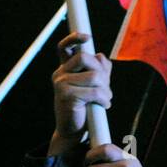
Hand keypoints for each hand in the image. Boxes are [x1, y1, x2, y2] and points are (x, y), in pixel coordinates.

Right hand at [50, 33, 111, 155]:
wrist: (75, 130)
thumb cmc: (86, 106)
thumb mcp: (95, 85)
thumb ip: (100, 69)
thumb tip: (100, 55)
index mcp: (66, 69)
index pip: (65, 48)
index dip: (74, 38)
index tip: (87, 37)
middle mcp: (60, 74)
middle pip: (86, 58)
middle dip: (102, 72)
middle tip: (105, 87)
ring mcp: (61, 84)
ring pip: (95, 76)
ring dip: (106, 90)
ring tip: (104, 99)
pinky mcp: (66, 96)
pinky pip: (95, 91)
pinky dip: (104, 99)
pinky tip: (104, 105)